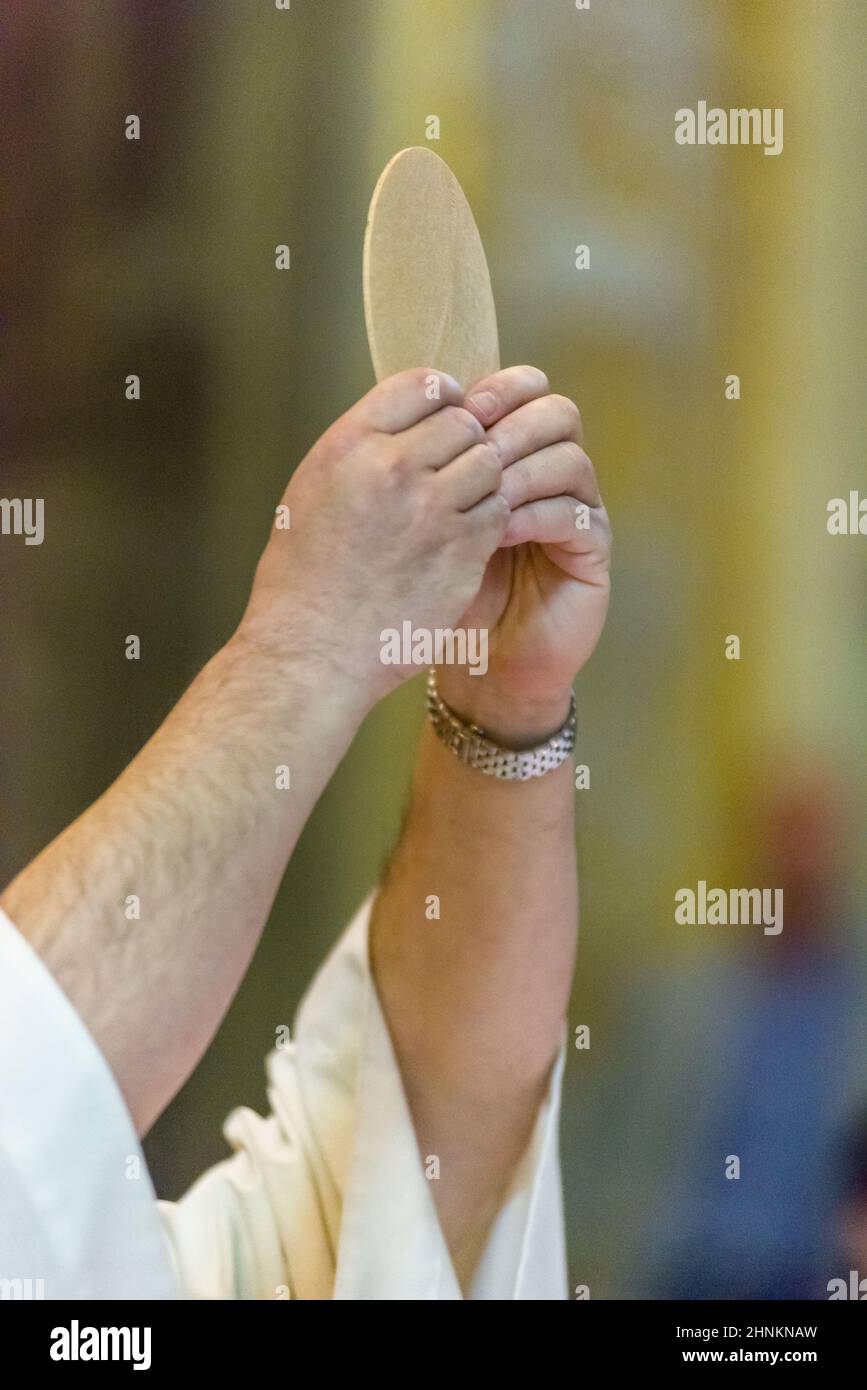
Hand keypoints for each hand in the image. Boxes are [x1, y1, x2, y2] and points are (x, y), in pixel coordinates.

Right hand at [239, 368, 509, 705]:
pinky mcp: (462, 550)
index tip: (446, 418)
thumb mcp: (313, 491)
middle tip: (457, 469)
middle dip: (466, 442)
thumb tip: (407, 422)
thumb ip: (361, 450)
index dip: (443, 399)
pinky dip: (492, 518)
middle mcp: (391, 468)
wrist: (313, 651)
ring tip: (463, 504)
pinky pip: (499, 510)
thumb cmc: (303, 579)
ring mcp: (432, 509)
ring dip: (483, 480)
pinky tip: (469, 536)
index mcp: (349, 445)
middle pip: (464, 421)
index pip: (422, 384)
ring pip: (489, 463)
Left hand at [436, 366, 611, 744]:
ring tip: (482, 491)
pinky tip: (498, 529)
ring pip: (570, 458)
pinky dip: (536, 514)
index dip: (495, 391)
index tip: (456, 407)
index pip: (523, 394)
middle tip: (475, 445)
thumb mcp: (422, 523)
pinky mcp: (593, 552)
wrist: (476, 665)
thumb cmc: (441, 592)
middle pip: (556, 413)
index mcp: (515, 456)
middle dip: (512, 423)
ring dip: (522, 468)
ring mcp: (578, 511)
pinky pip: (577, 514)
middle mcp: (552, 475)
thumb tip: (403, 412)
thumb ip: (424, 469)